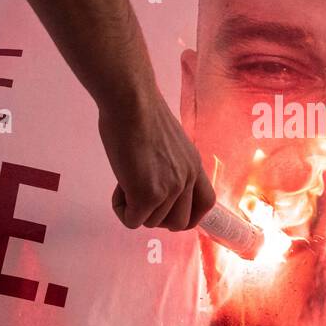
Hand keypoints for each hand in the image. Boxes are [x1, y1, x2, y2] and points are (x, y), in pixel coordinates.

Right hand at [98, 88, 214, 230]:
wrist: (131, 102)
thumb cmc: (139, 113)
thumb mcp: (167, 143)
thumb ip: (170, 165)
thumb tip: (155, 180)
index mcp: (194, 165)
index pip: (206, 204)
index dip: (188, 214)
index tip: (167, 210)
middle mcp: (187, 179)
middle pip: (179, 223)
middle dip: (157, 217)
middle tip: (140, 196)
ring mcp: (170, 188)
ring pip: (152, 222)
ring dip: (135, 208)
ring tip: (126, 178)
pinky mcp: (148, 195)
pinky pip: (133, 221)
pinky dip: (121, 209)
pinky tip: (119, 185)